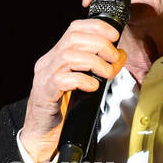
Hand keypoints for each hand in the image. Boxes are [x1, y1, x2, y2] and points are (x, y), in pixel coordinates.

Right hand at [19, 19, 126, 162]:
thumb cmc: (63, 109)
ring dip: (95, 62)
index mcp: (56, 56)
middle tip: (114, 57)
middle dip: (100, 44)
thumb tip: (120, 56)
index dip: (96, 27)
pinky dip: (82, 80)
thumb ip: (99, 68)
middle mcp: (48, 62)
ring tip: (107, 73)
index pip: (74, 29)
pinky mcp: (45, 93)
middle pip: (74, 39)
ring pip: (70, 56)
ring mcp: (44, 76)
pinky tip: (92, 86)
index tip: (114, 35)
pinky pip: (63, 79)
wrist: (41, 134)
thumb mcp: (84, 84)